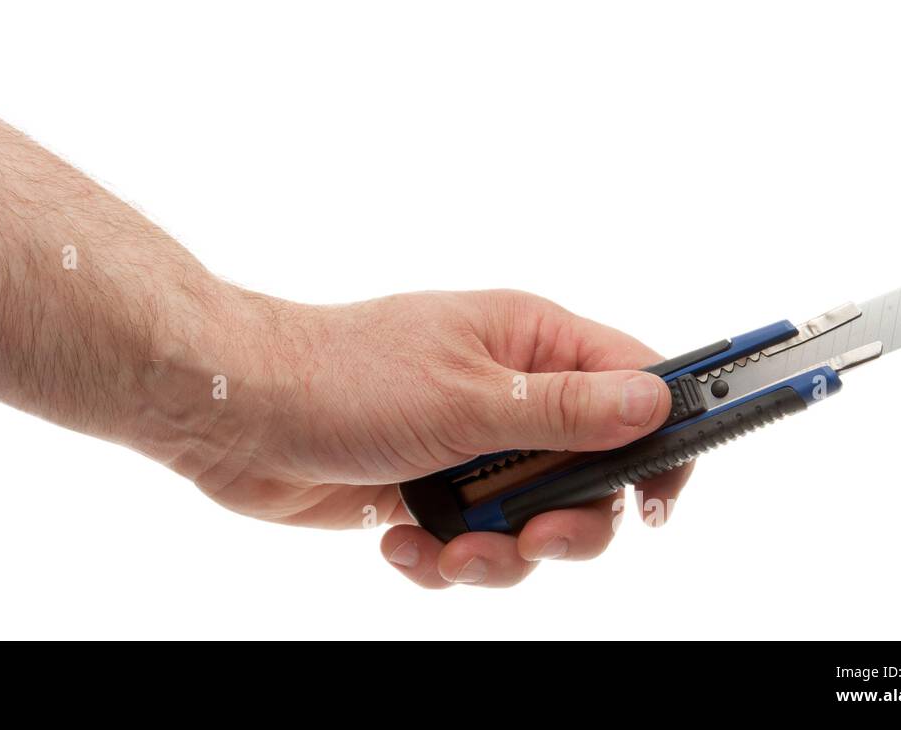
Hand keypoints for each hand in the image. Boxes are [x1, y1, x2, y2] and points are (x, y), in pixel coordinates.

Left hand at [144, 286, 689, 587]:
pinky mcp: (428, 492)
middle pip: (590, 475)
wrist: (239, 414)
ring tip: (448, 548)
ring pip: (531, 523)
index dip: (661, 442)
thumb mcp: (467, 398)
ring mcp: (467, 447)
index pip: (634, 385)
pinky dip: (440, 558)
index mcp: (530, 344)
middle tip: (533, 536)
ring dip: (497, 553)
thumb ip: (566, 411)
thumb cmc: (344, 379)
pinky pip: (469, 546)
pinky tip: (396, 541)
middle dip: (566, 523)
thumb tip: (655, 403)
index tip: (657, 500)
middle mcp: (508, 394)